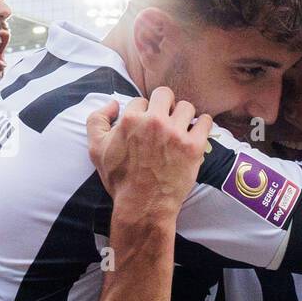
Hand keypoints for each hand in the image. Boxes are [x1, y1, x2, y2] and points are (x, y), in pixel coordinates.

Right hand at [86, 88, 212, 221]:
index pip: (141, 100)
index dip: (144, 112)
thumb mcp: (95, 149)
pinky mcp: (194, 146)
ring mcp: (176, 134)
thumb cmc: (120, 179)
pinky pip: (205, 122)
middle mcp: (154, 122)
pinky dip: (203, 124)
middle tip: (166, 119)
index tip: (147, 125)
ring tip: (181, 128)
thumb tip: (114, 103)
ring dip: (184, 115)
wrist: (143, 205)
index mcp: (131, 119)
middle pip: (165, 94)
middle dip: (165, 105)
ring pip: (187, 107)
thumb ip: (97, 119)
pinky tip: (197, 131)